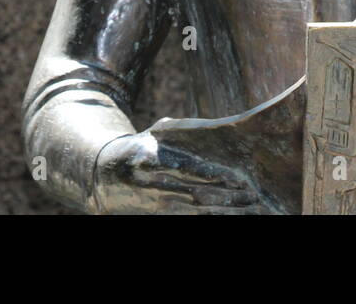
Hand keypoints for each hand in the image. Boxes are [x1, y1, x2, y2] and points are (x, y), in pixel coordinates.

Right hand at [91, 132, 264, 213]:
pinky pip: (185, 221)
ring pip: (193, 213)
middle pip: (196, 196)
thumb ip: (181, 134)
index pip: (190, 170)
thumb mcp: (154, 136)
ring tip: (248, 211)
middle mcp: (150, 185)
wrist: (101, 176)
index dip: (217, 177)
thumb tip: (221, 133)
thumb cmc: (139, 150)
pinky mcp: (153, 218)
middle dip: (227, 200)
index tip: (240, 180)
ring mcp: (151, 206)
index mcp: (150, 159)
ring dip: (222, 213)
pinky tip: (225, 217)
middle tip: (253, 198)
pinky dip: (206, 219)